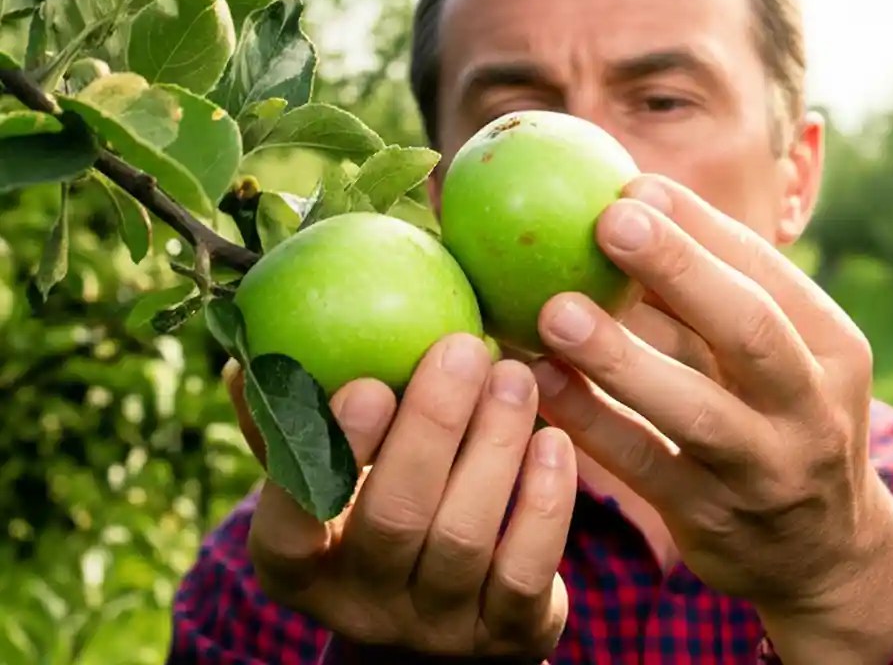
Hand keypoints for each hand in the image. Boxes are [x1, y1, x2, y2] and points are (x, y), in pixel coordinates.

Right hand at [222, 334, 576, 659]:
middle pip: (393, 517)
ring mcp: (435, 628)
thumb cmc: (373, 523)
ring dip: (494, 444)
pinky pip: (526, 567)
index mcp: (295, 567)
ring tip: (515, 375)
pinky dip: (543, 500)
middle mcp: (360, 608)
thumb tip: (247, 361)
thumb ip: (293, 431)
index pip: (292, 522)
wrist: (447, 628)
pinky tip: (554, 440)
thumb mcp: (328, 489)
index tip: (366, 383)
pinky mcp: (507, 636)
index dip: (327, 456)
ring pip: (464, 535)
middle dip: (432, 425)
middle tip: (464, 347)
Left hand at [529, 176, 892, 656]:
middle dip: (680, 270)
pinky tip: (540, 381)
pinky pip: (643, 466)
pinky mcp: (712, 519)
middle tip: (607, 220)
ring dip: (622, 359)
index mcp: (836, 347)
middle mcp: (811, 407)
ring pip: (694, 411)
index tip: (634, 186)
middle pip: (750, 330)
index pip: (770, 274)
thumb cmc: (784, 421)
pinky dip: (590, 422)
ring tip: (555, 311)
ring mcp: (765, 469)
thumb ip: (723, 297)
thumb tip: (630, 206)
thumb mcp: (788, 359)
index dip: (702, 227)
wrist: (825, 552)